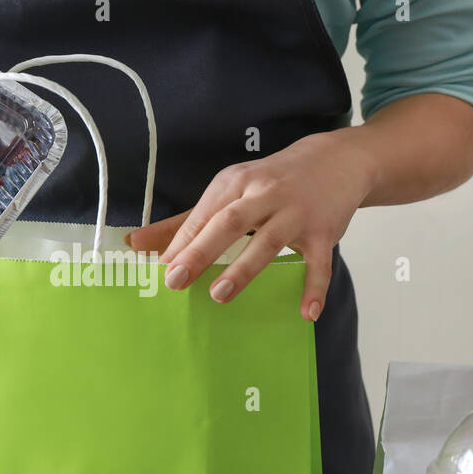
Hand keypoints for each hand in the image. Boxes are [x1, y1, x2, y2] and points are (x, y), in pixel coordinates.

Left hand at [127, 133, 375, 320]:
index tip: (158, 269)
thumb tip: (135, 243)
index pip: (204, 214)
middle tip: (175, 280)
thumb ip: (184, 221)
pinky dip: (314, 287)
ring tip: (220, 295)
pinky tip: (306, 313)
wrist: (336, 160)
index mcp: (236, 182)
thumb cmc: (271, 181)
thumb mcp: (229, 191)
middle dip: (201, 250)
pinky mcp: (324, 232)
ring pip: (269, 240)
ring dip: (244, 268)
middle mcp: (265, 193)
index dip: (181, 242)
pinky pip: (320, 263)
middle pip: (229, 221)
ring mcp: (297, 213)